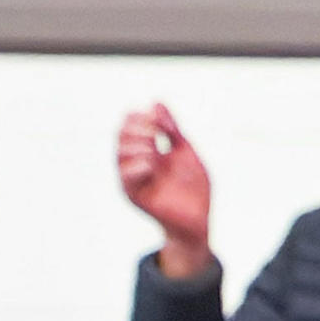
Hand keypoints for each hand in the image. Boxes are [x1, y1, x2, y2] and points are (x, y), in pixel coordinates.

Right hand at [116, 103, 212, 278]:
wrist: (199, 219)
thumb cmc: (194, 188)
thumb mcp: (185, 150)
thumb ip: (171, 128)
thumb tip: (155, 102)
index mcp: (147, 150)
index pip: (129, 125)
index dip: (141, 116)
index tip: (160, 120)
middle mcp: (137, 163)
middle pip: (121, 135)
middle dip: (139, 127)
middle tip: (157, 133)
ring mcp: (134, 180)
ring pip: (120, 153)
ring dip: (138, 144)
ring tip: (156, 149)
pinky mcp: (136, 197)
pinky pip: (126, 177)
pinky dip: (138, 165)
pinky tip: (153, 164)